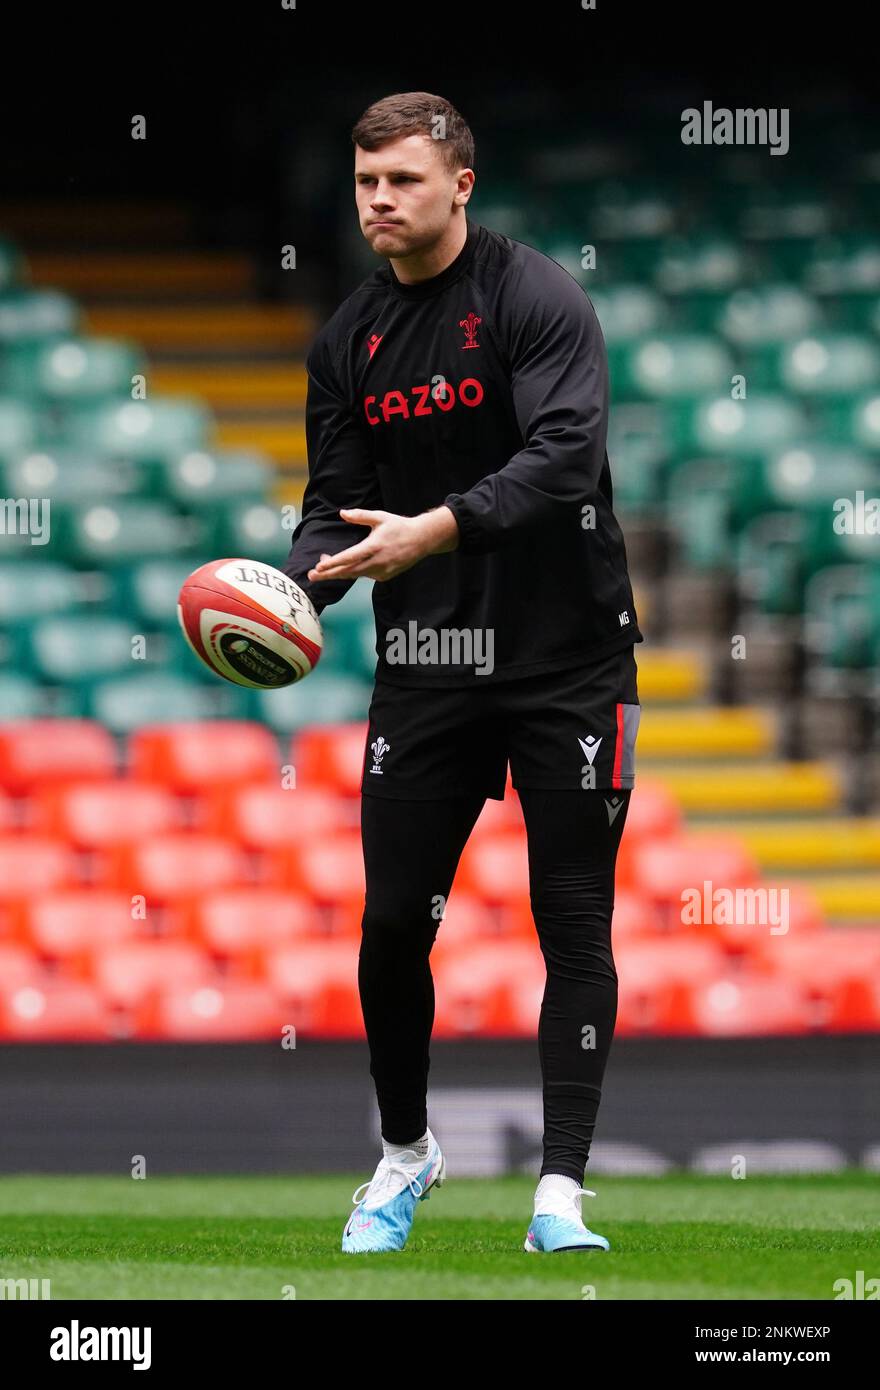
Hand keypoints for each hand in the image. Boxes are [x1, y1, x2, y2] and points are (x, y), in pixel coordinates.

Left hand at [307, 506, 458, 582]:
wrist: (422, 540)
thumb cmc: (399, 526)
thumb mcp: (379, 517)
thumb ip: (359, 515)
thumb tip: (342, 513)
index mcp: (374, 546)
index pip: (349, 557)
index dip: (333, 563)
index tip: (319, 566)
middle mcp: (377, 562)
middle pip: (348, 572)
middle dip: (328, 575)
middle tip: (311, 576)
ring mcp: (382, 572)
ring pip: (355, 575)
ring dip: (339, 572)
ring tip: (324, 567)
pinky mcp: (385, 577)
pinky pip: (365, 575)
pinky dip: (354, 571)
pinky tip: (348, 565)